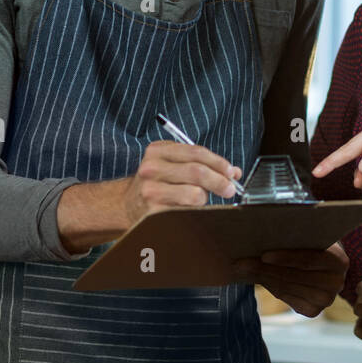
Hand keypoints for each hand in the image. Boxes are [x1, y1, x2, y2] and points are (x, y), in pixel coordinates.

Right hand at [122, 140, 241, 226]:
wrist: (127, 205)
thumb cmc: (158, 183)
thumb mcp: (174, 165)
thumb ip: (203, 164)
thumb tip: (234, 172)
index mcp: (158, 151)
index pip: (196, 152)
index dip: (219, 162)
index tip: (231, 172)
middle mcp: (152, 168)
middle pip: (197, 171)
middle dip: (220, 181)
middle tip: (230, 189)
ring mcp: (151, 190)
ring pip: (195, 193)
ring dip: (205, 197)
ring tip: (200, 199)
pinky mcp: (153, 212)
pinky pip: (187, 211)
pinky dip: (196, 210)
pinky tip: (192, 209)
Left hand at [233, 242, 347, 317]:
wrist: (322, 264)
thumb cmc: (312, 244)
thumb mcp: (308, 237)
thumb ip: (293, 235)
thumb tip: (259, 232)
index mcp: (339, 260)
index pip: (309, 259)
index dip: (286, 257)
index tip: (263, 254)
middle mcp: (337, 283)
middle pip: (295, 276)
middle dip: (265, 269)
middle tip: (240, 262)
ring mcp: (326, 300)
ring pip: (287, 288)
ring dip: (262, 278)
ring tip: (242, 268)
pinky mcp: (314, 311)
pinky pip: (287, 299)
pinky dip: (271, 288)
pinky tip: (259, 277)